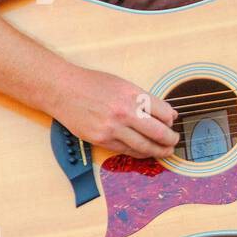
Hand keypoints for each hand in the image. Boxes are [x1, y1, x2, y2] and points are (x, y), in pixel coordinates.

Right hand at [50, 66, 178, 159]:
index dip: (171, 120)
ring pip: (144, 146)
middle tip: (174, 141)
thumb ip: (145, 99)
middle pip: (158, 132)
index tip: (172, 123)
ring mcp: (112, 128)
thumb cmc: (92, 84)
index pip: (164, 112)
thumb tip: (169, 113)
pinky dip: (139, 152)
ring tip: (165, 151)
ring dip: (158, 151)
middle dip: (170, 139)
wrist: (62, 89)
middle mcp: (124, 112)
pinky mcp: (101, 140)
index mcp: (132, 95)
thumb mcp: (123, 84)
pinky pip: (127, 151)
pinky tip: (145, 151)